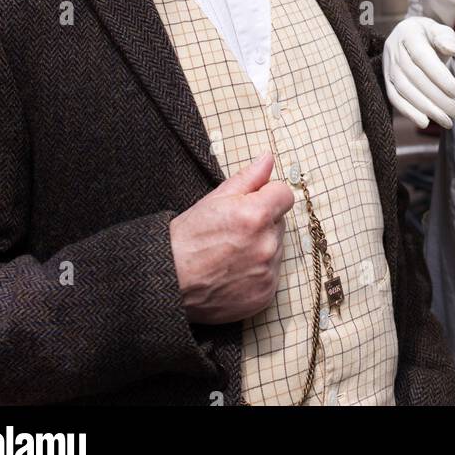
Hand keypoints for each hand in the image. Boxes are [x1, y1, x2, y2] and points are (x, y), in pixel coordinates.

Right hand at [169, 151, 294, 323]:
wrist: (170, 280)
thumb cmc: (188, 238)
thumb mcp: (215, 199)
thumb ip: (248, 177)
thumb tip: (268, 159)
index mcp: (256, 215)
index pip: (285, 195)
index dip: (268, 195)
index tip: (253, 203)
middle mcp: (266, 245)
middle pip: (280, 223)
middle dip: (263, 223)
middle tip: (234, 231)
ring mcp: (267, 273)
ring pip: (276, 249)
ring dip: (261, 248)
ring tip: (231, 253)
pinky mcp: (265, 295)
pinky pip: (271, 275)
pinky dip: (258, 273)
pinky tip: (234, 272)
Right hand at [383, 16, 454, 129]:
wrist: (411, 35)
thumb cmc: (431, 35)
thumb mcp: (441, 30)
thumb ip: (447, 38)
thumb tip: (452, 51)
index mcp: (407, 33)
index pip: (421, 57)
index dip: (438, 75)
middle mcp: (393, 49)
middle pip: (414, 77)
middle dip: (437, 98)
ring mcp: (387, 66)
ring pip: (404, 90)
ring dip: (426, 108)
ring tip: (447, 121)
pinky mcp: (387, 80)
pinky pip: (394, 98)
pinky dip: (409, 112)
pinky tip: (425, 122)